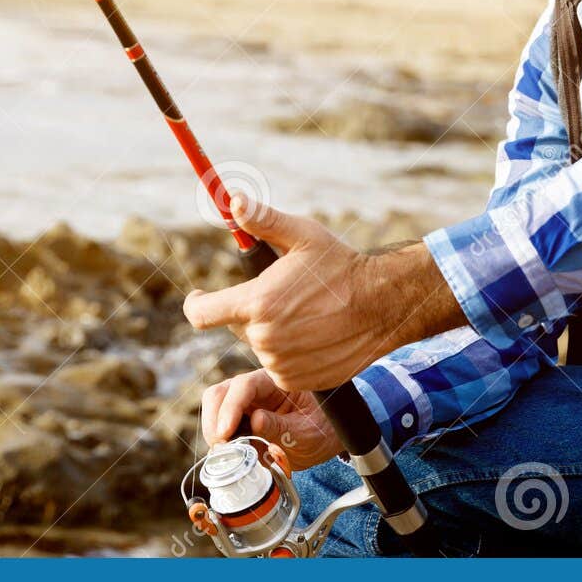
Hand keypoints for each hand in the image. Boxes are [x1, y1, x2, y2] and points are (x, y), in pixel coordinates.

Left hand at [183, 193, 464, 391]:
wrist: (384, 306)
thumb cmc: (342, 266)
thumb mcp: (303, 235)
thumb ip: (263, 220)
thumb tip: (234, 200)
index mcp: (257, 303)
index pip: (201, 314)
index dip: (196, 303)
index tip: (200, 297)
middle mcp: (264, 338)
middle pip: (235, 326)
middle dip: (249, 310)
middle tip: (280, 295)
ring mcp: (280, 363)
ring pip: (259, 345)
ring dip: (271, 331)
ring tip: (304, 313)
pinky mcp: (297, 380)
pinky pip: (279, 365)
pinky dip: (288, 352)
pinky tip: (313, 334)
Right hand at [199, 369, 339, 470]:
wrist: (323, 440)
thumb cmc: (320, 429)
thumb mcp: (307, 433)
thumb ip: (282, 427)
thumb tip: (255, 420)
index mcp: (276, 382)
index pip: (245, 385)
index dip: (231, 407)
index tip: (225, 432)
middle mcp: (255, 389)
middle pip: (220, 394)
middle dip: (215, 421)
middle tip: (222, 449)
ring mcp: (244, 404)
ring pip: (213, 409)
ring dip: (214, 433)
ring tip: (229, 454)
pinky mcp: (239, 421)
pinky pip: (219, 427)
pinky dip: (219, 442)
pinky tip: (232, 455)